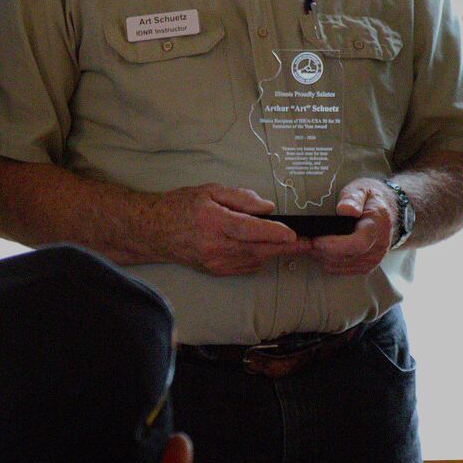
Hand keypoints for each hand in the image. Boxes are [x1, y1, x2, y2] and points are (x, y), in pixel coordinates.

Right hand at [147, 183, 301, 275]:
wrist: (154, 231)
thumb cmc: (181, 206)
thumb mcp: (210, 191)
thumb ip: (241, 198)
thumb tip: (267, 207)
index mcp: (214, 222)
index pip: (251, 230)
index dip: (275, 233)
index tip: (294, 233)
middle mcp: (215, 246)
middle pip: (258, 249)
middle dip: (286, 248)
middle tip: (308, 244)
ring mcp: (214, 262)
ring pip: (254, 261)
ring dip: (275, 254)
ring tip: (294, 246)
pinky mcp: (214, 271)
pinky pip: (244, 267)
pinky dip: (258, 259)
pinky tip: (266, 251)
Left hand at [306, 178, 394, 276]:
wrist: (386, 212)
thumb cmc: (371, 200)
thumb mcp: (362, 189)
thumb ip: (353, 198)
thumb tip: (345, 209)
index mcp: (377, 225)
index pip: (359, 243)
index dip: (335, 245)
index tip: (317, 239)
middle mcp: (378, 245)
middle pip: (347, 256)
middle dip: (322, 250)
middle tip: (305, 240)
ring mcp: (374, 259)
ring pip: (342, 265)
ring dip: (323, 257)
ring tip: (311, 244)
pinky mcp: (367, 267)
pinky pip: (343, 270)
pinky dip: (329, 262)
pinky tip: (323, 251)